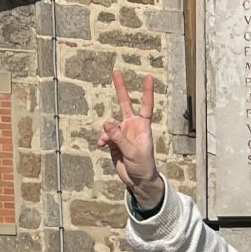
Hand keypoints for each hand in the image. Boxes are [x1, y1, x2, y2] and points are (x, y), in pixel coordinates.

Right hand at [98, 70, 159, 199]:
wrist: (137, 180)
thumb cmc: (143, 165)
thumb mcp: (132, 152)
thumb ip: (119, 137)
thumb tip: (107, 123)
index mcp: (143, 126)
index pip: (146, 106)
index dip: (147, 92)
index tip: (148, 77)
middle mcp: (132, 126)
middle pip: (125, 103)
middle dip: (120, 88)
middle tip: (116, 71)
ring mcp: (122, 133)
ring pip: (109, 124)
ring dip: (105, 132)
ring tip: (105, 142)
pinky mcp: (113, 141)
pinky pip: (104, 135)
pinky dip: (102, 139)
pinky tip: (101, 146)